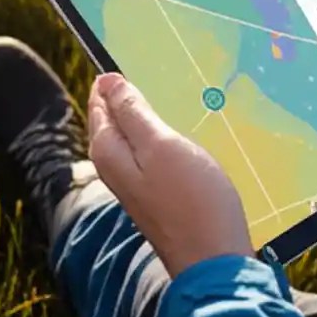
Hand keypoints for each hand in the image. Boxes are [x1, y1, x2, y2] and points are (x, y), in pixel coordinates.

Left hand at [88, 73, 253, 275]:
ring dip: (143, 117)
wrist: (215, 259)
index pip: (100, 104)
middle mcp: (116, 170)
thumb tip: (107, 82)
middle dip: (121, 98)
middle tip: (139, 69)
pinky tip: (179, 133)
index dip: (110, 82)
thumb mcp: (160, 145)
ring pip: (133, 140)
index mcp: (109, 152)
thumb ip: (133, 113)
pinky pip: (152, 157)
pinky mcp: (160, 197)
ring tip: (161, 92)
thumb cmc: (191, 199)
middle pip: (113, 123)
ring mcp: (138, 186)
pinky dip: (160, 138)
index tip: (122, 57)